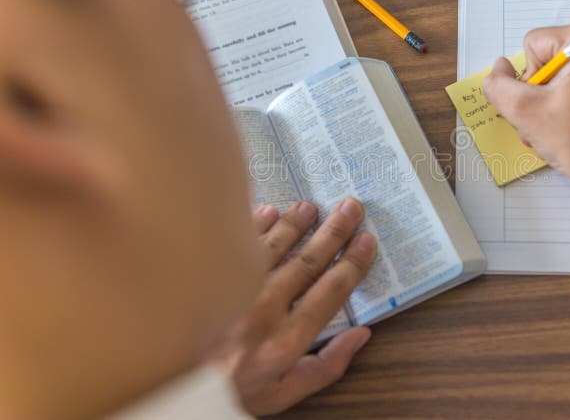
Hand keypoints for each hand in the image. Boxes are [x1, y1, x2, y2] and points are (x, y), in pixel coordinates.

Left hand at [214, 198, 376, 415]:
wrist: (170, 388)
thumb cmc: (232, 390)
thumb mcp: (284, 395)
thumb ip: (326, 367)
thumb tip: (361, 334)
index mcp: (287, 340)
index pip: (331, 292)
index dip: (353, 264)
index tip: (366, 242)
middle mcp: (264, 310)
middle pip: (308, 262)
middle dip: (334, 232)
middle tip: (351, 208)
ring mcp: (234, 291)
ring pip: (274, 247)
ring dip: (296, 223)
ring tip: (311, 207)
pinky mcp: (207, 277)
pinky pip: (237, 243)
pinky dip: (256, 224)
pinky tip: (270, 212)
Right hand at [483, 20, 569, 191]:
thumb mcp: (526, 113)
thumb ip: (499, 86)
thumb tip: (498, 68)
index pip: (533, 46)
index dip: (530, 80)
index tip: (548, 104)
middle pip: (550, 57)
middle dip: (543, 91)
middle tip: (555, 119)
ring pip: (566, 70)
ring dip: (556, 99)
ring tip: (566, 124)